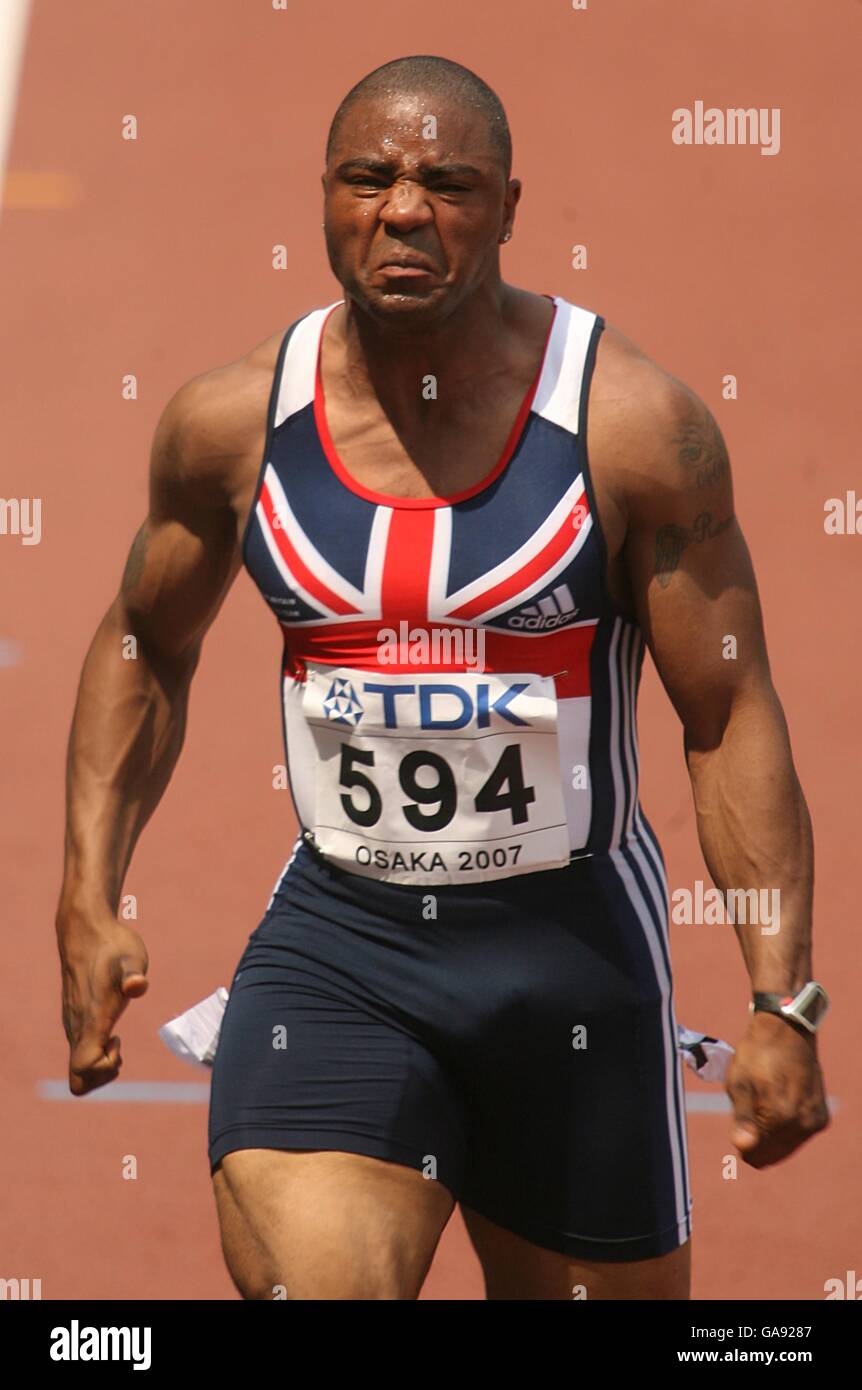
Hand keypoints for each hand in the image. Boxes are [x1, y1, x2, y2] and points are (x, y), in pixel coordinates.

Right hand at [57, 917, 148, 1094]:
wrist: (86, 931)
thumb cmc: (113, 946)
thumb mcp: (132, 956)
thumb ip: (134, 973)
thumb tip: (137, 985)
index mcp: (90, 1020)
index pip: (83, 1069)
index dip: (104, 1068)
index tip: (119, 1041)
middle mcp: (77, 1028)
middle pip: (78, 1081)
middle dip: (104, 1074)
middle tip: (118, 1045)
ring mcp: (73, 1026)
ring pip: (78, 1070)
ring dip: (101, 1064)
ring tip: (116, 1040)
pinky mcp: (75, 1021)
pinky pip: (80, 1055)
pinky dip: (97, 1053)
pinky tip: (111, 1031)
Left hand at [726, 1010, 828, 1167]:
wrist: (787, 1032)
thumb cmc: (756, 1056)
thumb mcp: (739, 1082)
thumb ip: (742, 1118)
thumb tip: (742, 1147)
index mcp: (780, 1117)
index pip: (756, 1155)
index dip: (742, 1143)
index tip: (739, 1121)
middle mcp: (803, 1124)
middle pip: (772, 1155)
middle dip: (757, 1140)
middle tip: (751, 1110)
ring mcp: (815, 1121)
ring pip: (785, 1148)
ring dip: (772, 1134)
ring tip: (764, 1103)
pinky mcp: (821, 1117)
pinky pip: (799, 1137)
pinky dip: (786, 1128)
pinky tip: (779, 1104)